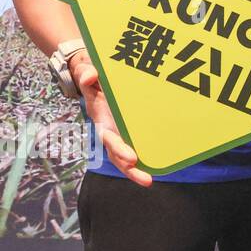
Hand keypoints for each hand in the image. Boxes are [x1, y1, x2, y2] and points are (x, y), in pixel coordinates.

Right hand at [73, 52, 151, 186]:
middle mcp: (111, 128)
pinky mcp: (132, 126)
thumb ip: (87, 72)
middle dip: (129, 169)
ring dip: (136, 170)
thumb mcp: (87, 69)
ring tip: (148, 181)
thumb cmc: (93, 73)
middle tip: (146, 179)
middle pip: (118, 154)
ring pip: (127, 154)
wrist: (94, 72)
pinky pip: (140, 142)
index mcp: (101, 117)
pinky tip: (164, 164)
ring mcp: (121, 129)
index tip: (131, 159)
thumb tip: (89, 76)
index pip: (109, 138)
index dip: (119, 149)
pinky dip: (148, 154)